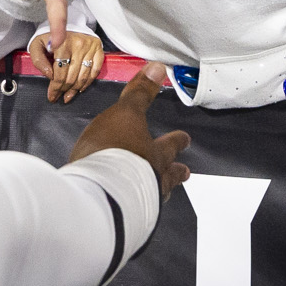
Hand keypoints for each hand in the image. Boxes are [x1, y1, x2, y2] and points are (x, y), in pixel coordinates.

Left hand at [30, 30, 104, 103]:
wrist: (65, 23)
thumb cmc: (49, 37)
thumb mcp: (37, 45)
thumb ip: (38, 60)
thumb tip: (49, 75)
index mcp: (61, 43)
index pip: (59, 73)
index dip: (55, 88)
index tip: (52, 96)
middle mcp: (78, 44)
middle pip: (72, 76)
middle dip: (64, 90)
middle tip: (60, 97)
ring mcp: (90, 46)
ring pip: (83, 76)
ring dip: (75, 90)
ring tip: (68, 96)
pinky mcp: (98, 48)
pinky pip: (95, 70)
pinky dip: (88, 82)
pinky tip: (80, 88)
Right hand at [69, 62, 191, 202]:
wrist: (99, 191)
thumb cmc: (112, 150)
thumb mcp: (124, 114)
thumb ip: (140, 93)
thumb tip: (158, 69)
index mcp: (154, 153)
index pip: (171, 143)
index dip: (178, 140)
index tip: (186, 139)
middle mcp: (153, 178)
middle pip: (169, 174)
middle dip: (177, 171)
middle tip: (185, 172)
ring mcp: (141, 201)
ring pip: (157, 194)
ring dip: (159, 191)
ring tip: (162, 193)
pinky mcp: (123, 216)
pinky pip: (136, 210)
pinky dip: (136, 208)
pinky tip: (133, 211)